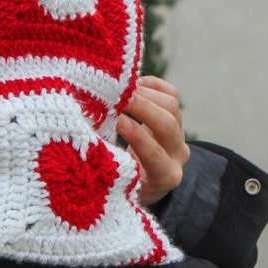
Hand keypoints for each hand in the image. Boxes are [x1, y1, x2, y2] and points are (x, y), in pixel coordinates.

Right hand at [118, 75, 190, 205]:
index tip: (116, 119)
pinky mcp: (178, 120)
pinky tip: (135, 83)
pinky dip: (155, 85)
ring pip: (172, 107)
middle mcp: (177, 156)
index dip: (136, 135)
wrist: (148, 183)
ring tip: (123, 88)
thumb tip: (86, 135)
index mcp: (164, 177)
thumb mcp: (118, 183)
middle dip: (142, 107)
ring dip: (146, 94)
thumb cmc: (124, 184)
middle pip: (167, 124)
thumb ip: (108, 163)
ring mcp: (180, 137)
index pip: (154, 154)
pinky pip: (172, 95)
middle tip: (118, 96)